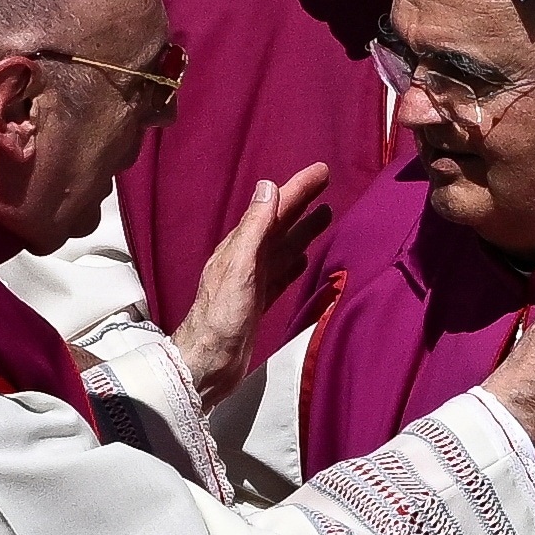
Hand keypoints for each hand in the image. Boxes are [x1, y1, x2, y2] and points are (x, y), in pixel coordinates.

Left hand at [171, 163, 330, 404]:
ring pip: (283, 248)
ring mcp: (252, 281)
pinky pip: (281, 274)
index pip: (274, 208)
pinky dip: (294, 263)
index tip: (321, 170)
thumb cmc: (221, 318)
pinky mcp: (257, 302)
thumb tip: (267, 187)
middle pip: (280, 224)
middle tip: (327, 183)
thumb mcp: (238, 268)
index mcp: (240, 247)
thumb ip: (253, 229)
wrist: (207, 363)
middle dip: (302, 203)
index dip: (297, 188)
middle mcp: (246, 259)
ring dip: (302, 230)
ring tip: (325, 216)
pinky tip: (304, 260)